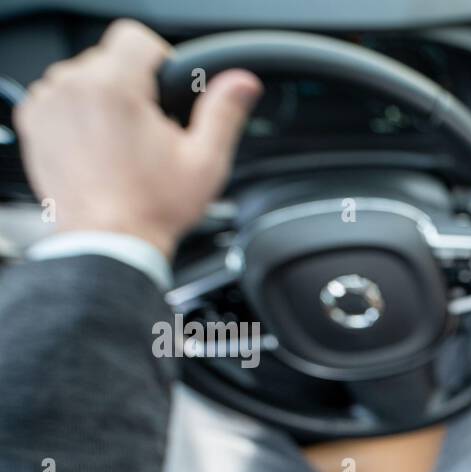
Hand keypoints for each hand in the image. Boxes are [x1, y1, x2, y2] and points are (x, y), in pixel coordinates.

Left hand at [15, 19, 261, 257]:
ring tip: (121, 143)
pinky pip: (60, 98)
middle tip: (148, 132)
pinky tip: (98, 148)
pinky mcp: (34, 121)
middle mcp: (73, 87)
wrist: (109, 241)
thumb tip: (243, 82)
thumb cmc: (154, 207)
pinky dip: (78, 114)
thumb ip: (223, 112)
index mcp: (115, 87)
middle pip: (109, 59)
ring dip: (103, 99)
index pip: (135, 38)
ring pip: (84, 78)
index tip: (164, 93)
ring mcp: (48, 103)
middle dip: (132, 87)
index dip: (159, 61)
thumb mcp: (205, 161)